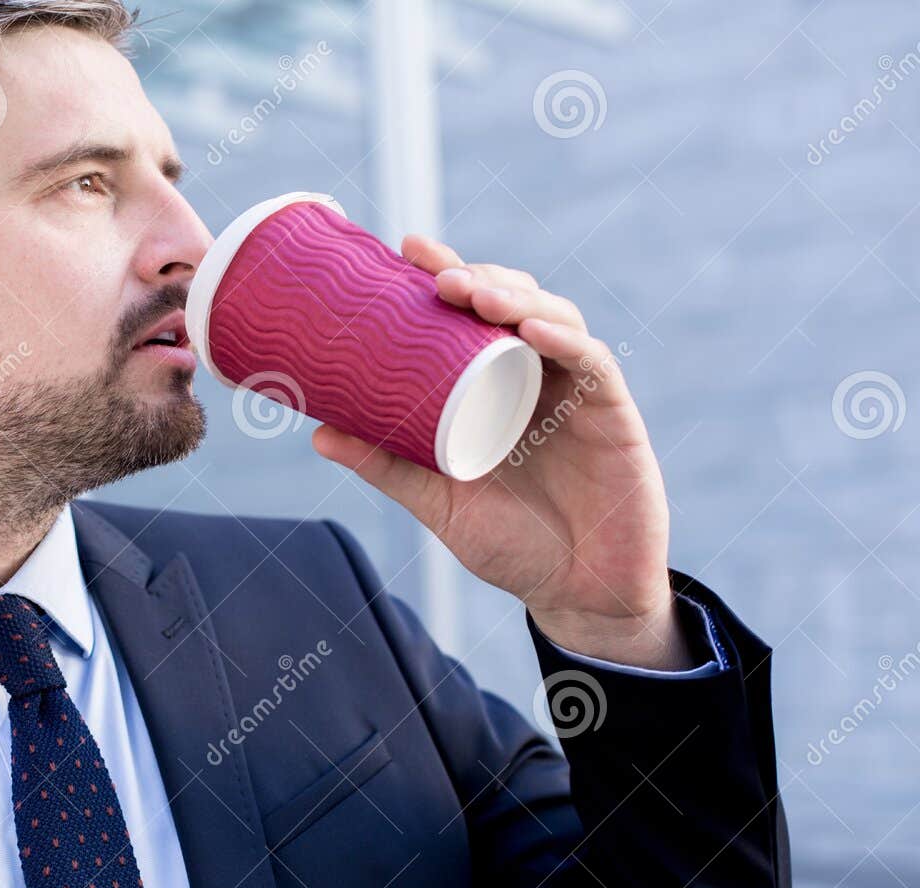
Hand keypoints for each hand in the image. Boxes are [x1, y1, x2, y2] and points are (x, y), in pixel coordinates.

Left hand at [312, 234, 692, 669]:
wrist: (578, 595)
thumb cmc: (513, 546)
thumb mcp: (439, 503)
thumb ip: (389, 467)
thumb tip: (318, 433)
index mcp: (495, 388)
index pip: (471, 317)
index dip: (444, 274)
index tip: (404, 249)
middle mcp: (537, 378)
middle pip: (513, 303)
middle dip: (476, 275)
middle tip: (433, 270)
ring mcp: (577, 392)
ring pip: (553, 318)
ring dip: (514, 296)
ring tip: (472, 292)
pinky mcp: (613, 413)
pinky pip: (592, 363)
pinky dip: (563, 338)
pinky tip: (530, 330)